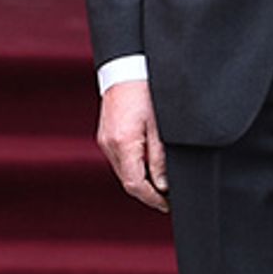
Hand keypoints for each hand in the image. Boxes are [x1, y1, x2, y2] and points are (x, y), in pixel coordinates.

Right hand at [96, 80, 167, 212]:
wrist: (125, 68)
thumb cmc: (145, 92)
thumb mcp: (159, 126)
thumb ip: (159, 158)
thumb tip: (162, 185)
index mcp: (123, 143)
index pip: (136, 184)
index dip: (153, 199)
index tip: (168, 205)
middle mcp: (109, 145)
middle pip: (127, 181)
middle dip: (147, 193)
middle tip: (168, 199)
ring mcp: (104, 140)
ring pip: (123, 172)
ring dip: (140, 181)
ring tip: (161, 185)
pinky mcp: (105, 135)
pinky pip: (119, 160)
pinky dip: (133, 168)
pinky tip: (147, 167)